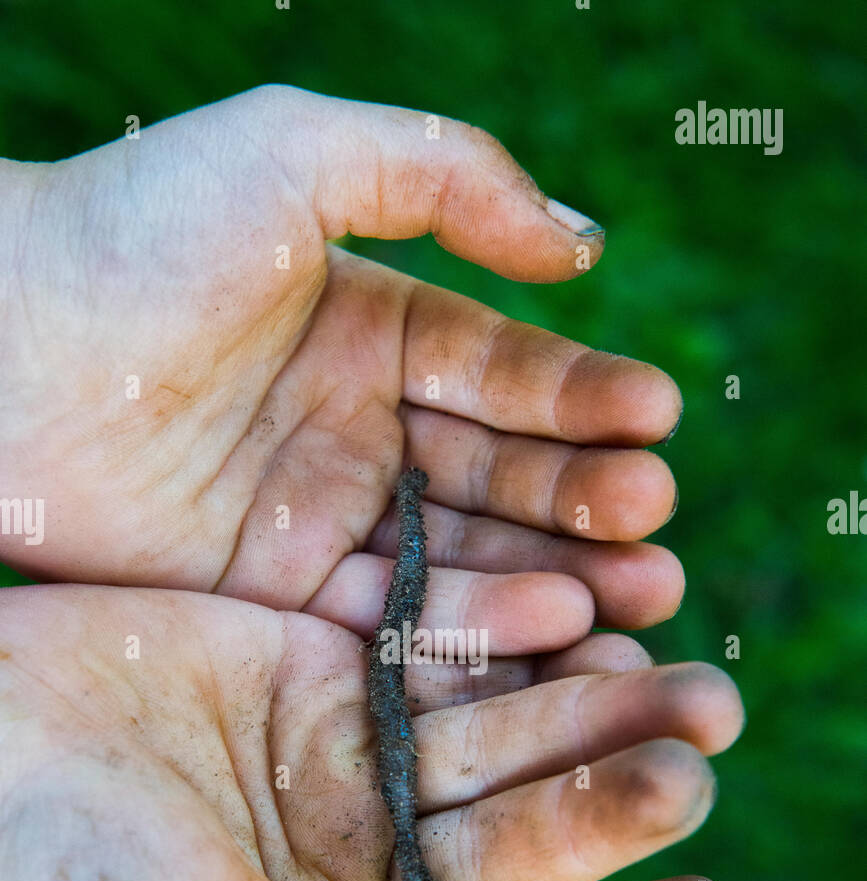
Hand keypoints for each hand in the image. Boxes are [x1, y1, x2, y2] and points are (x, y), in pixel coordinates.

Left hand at [0, 86, 681, 631]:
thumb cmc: (136, 230)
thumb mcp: (300, 155)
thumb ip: (449, 177)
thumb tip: (583, 243)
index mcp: (376, 329)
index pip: (506, 372)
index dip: (585, 397)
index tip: (658, 419)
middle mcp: (360, 430)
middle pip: (501, 474)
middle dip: (587, 500)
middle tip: (657, 522)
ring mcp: (324, 519)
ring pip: (463, 555)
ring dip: (556, 576)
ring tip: (640, 592)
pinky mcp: (281, 595)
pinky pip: (395, 617)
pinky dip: (471, 629)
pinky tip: (549, 631)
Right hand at [0, 586, 741, 880]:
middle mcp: (372, 870)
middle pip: (516, 839)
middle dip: (610, 801)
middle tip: (702, 759)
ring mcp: (355, 765)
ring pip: (498, 740)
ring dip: (593, 710)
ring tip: (691, 682)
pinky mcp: (330, 670)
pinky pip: (437, 652)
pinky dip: (511, 637)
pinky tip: (591, 611)